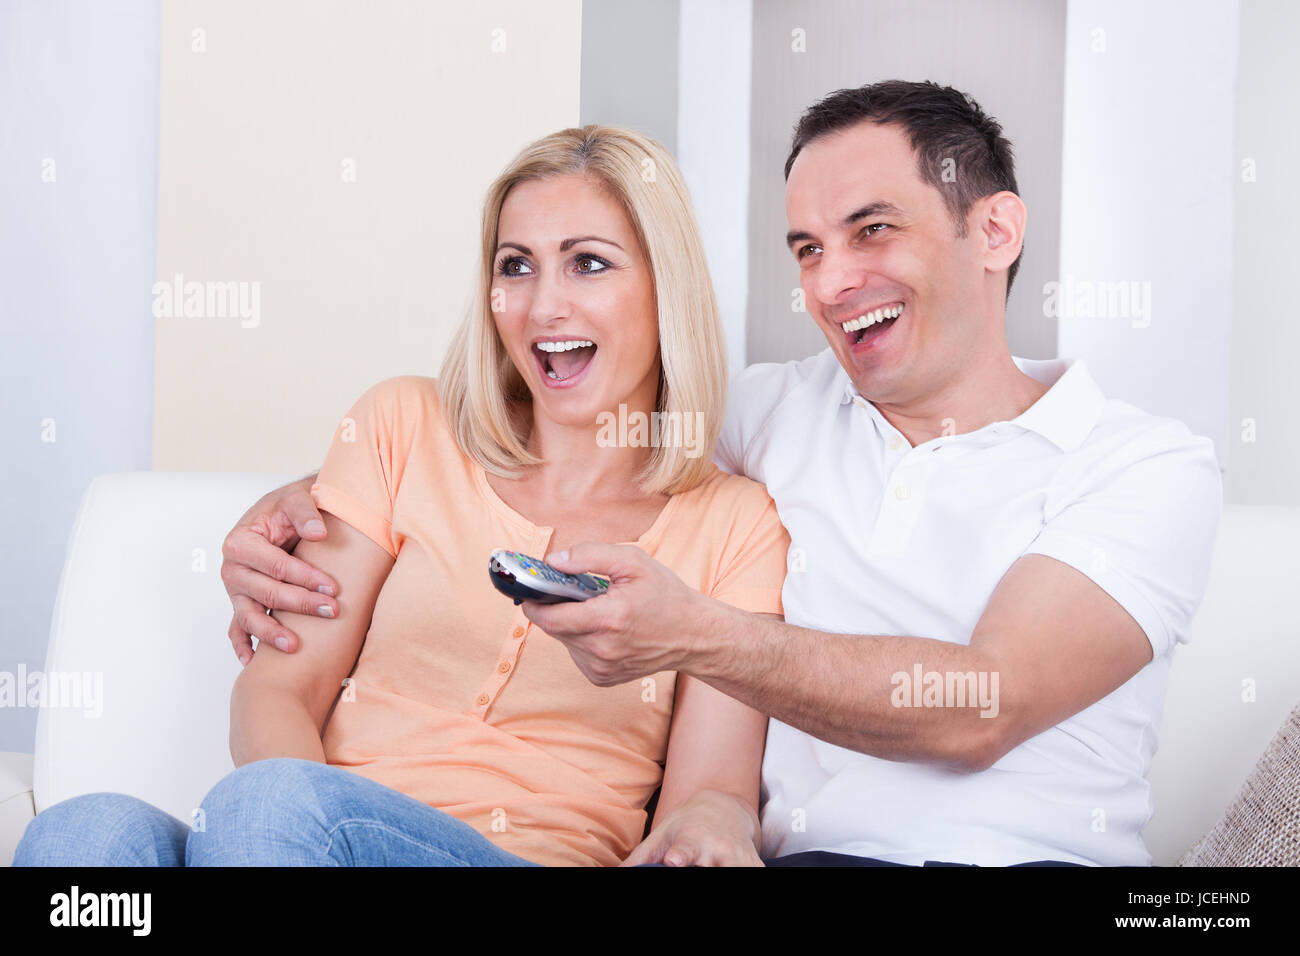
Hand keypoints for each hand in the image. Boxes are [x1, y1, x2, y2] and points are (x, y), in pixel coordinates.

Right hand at [220, 474, 338, 664]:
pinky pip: (237, 628)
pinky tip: (253, 663)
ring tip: (294, 646)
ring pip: (248, 616)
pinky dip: (243, 645)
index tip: (332, 588)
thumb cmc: (289, 506)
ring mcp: (235, 590)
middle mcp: (232, 568)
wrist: (285, 512)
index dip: (304, 577)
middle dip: (298, 603)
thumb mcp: (296, 498)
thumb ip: (305, 511)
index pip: (275, 565)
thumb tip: (318, 533)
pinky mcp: (242, 603)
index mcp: (240, 541)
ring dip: (270, 632)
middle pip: (264, 592)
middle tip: (331, 610)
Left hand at [522, 543, 708, 685]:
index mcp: (608, 619)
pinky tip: (605, 629)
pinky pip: (577, 654)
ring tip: (597, 610)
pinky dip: (583, 640)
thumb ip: (590, 555)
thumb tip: (554, 561)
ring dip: (571, 624)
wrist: (693, 635)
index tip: (530, 590)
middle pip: (555, 628)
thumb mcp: (633, 562)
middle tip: (570, 592)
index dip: (534, 602)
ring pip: (565, 642)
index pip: (549, 618)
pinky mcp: (603, 678)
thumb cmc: (666, 595)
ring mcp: (602, 668)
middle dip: (556, 608)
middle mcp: (602, 649)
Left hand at [621, 791, 763, 866]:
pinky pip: (754, 876)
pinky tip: (733, 869)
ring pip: (734, 872)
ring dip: (726, 873)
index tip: (673, 861)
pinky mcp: (755, 865)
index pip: (685, 850)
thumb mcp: (660, 836)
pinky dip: (746, 874)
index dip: (681, 856)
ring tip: (713, 869)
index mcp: (691, 840)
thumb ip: (638, 859)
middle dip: (703, 871)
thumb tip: (612, 872)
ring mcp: (738, 858)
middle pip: (711, 869)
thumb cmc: (685, 826)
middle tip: (698, 867)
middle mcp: (717, 849)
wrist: (726, 809)